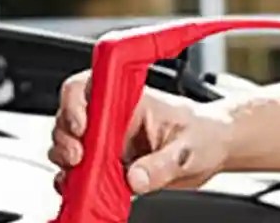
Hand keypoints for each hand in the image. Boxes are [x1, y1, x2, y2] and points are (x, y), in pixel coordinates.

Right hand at [48, 69, 234, 194]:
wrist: (214, 148)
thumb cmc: (204, 134)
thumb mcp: (189, 149)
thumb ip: (162, 164)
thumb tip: (135, 178)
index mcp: (129, 100)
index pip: (87, 87)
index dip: (74, 104)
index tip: (81, 127)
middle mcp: (113, 117)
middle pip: (69, 117)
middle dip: (65, 139)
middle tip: (78, 159)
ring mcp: (109, 140)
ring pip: (69, 144)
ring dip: (65, 161)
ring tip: (78, 177)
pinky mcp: (109, 164)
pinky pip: (82, 171)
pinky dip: (75, 182)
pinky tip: (81, 191)